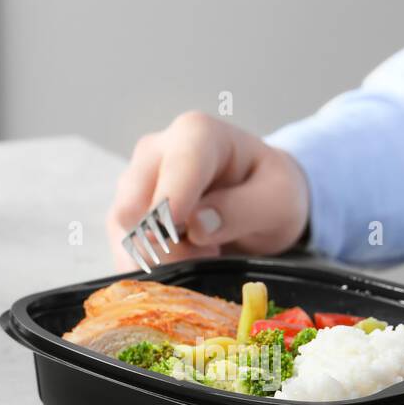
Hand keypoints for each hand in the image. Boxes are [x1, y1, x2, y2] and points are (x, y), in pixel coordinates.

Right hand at [106, 111, 309, 270]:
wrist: (261, 200)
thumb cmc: (270, 190)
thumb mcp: (277, 199)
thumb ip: (242, 209)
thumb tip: (196, 225)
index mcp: (196, 135)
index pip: (174, 168)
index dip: (172, 202)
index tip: (181, 229)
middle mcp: (155, 153)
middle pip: (133, 206)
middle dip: (167, 243)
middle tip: (210, 251)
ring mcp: (135, 186)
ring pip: (126, 236)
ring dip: (164, 259)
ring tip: (205, 253)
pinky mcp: (127, 220)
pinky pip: (126, 254)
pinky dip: (156, 269)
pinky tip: (188, 260)